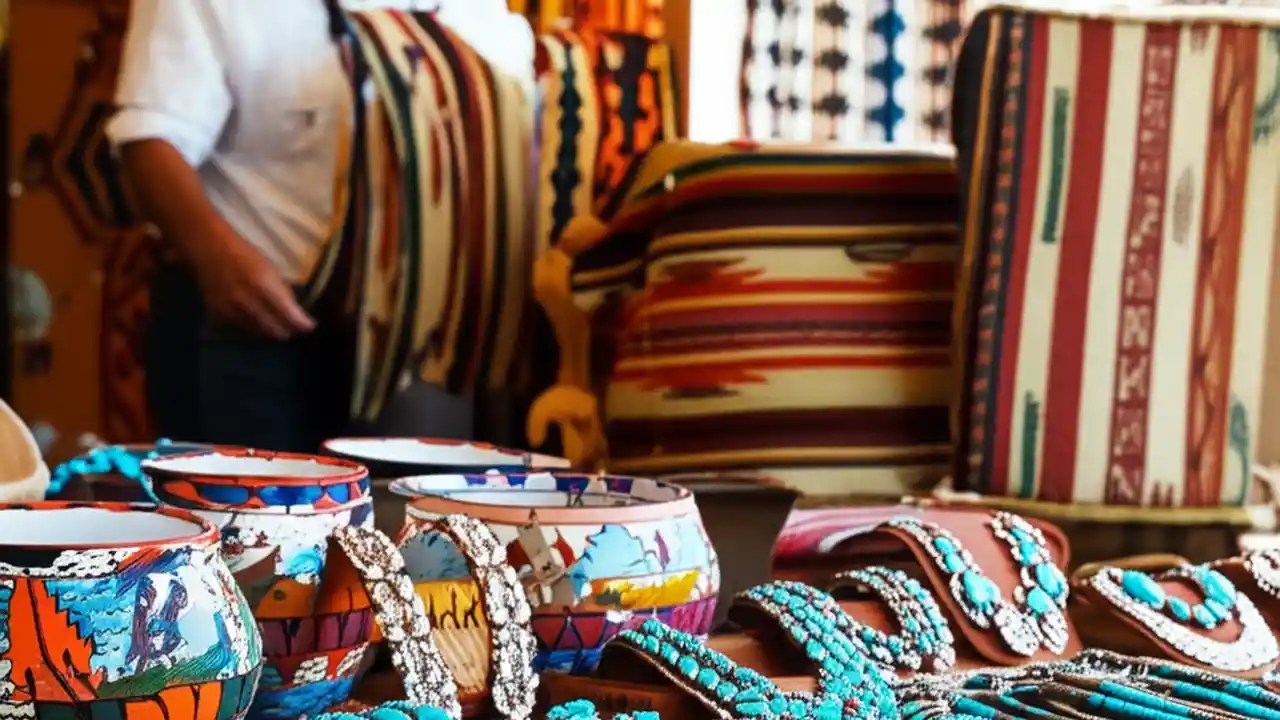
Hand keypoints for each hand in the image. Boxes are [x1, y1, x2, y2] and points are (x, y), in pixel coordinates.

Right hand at [191, 234, 315, 339]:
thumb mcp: (271, 268)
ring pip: (259, 333)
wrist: (209, 248)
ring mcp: (231, 310)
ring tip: (277, 324)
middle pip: (276, 331)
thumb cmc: (244, 254)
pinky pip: (242, 328)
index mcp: (265, 287)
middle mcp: (248, 302)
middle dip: (288, 330)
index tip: (310, 325)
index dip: (303, 325)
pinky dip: (253, 326)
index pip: (290, 317)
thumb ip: (282, 291)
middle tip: (294, 326)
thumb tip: (295, 310)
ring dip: (270, 330)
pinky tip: (257, 320)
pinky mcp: (218, 314)